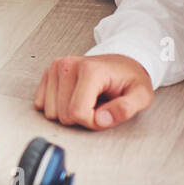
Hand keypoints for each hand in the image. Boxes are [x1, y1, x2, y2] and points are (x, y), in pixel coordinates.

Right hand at [34, 54, 153, 129]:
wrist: (121, 62)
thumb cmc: (129, 79)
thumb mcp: (141, 96)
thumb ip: (126, 109)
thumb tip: (103, 119)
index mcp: (90, 71)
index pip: (78, 112)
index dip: (93, 122)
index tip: (105, 114)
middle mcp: (68, 66)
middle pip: (63, 114)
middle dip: (81, 118)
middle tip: (97, 106)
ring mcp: (56, 67)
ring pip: (50, 111)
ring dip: (69, 112)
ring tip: (87, 100)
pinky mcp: (49, 72)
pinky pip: (41, 103)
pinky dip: (58, 106)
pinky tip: (72, 97)